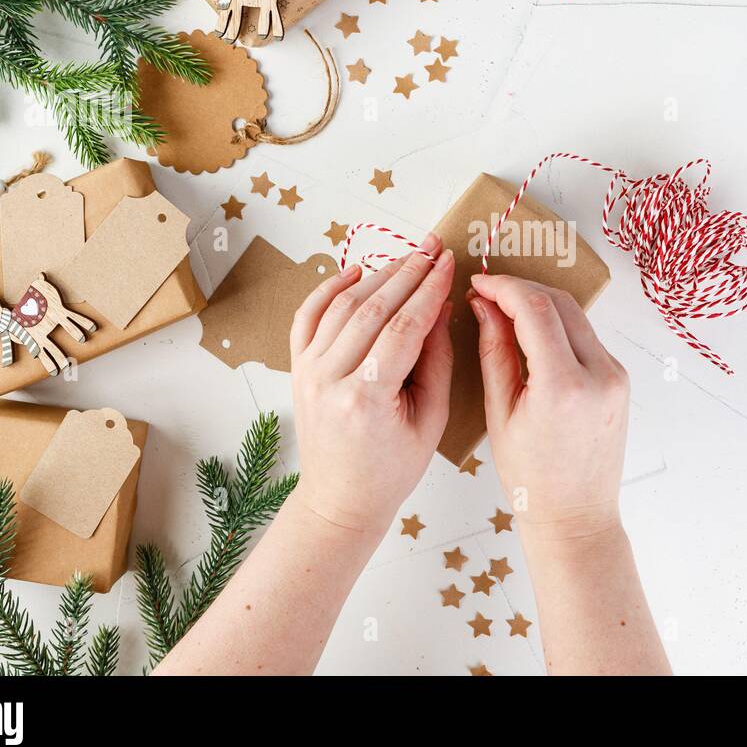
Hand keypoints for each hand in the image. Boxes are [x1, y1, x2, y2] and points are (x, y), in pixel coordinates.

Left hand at [290, 235, 455, 533]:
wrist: (340, 499)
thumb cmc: (391, 470)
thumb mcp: (430, 420)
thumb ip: (436, 360)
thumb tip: (440, 306)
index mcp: (367, 399)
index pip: (404, 328)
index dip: (430, 290)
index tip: (449, 263)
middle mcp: (329, 380)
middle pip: (372, 309)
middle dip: (407, 272)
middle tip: (433, 247)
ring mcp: (307, 373)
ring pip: (341, 306)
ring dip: (377, 276)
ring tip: (407, 257)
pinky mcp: (297, 369)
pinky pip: (308, 316)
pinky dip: (329, 288)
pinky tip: (356, 270)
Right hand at [467, 274, 629, 539]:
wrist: (576, 516)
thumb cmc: (531, 478)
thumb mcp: (500, 413)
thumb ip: (494, 352)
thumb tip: (485, 305)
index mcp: (563, 386)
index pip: (535, 309)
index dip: (504, 287)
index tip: (479, 283)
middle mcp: (599, 374)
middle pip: (560, 303)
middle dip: (521, 289)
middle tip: (487, 292)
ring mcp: (615, 376)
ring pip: (576, 316)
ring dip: (540, 305)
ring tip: (504, 311)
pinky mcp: (619, 380)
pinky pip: (586, 337)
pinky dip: (557, 326)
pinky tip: (531, 335)